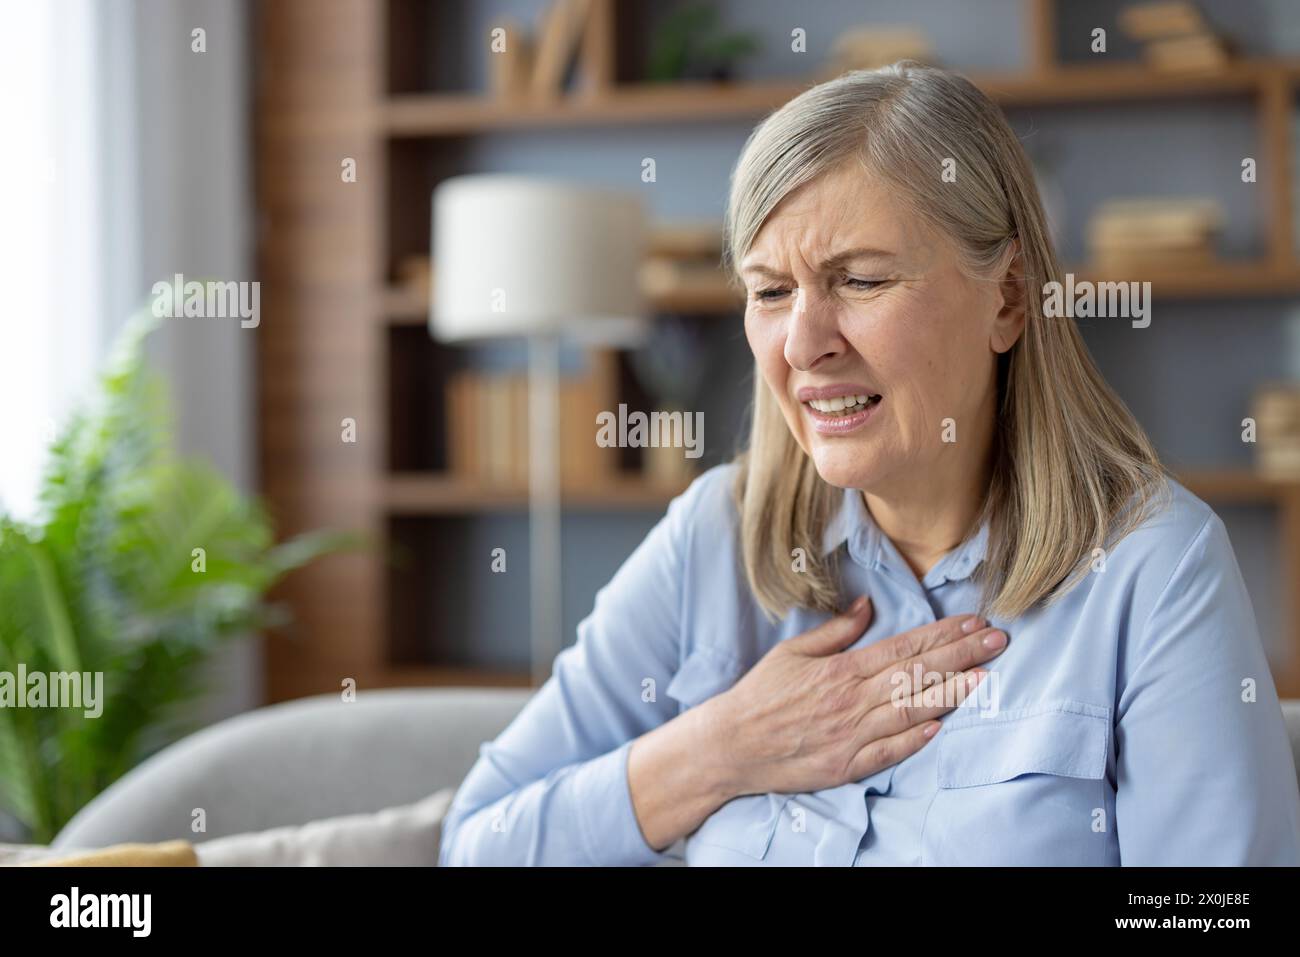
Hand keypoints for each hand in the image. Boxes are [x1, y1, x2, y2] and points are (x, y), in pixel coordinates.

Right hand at [705, 596, 1007, 798]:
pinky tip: (941, 726)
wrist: (730, 745)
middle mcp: (850, 701)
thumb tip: (867, 604)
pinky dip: (914, 741)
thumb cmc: (760, 695)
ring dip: (951, 694)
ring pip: (910, 711)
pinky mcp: (845, 765)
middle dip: (962, 655)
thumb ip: (835, 631)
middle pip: (916, 675)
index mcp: (840, 670)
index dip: (943, 633)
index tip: (975, 621)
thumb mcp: (792, 652)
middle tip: (999, 640)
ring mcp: (850, 735)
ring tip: (986, 677)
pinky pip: (887, 753)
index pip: (903, 648)